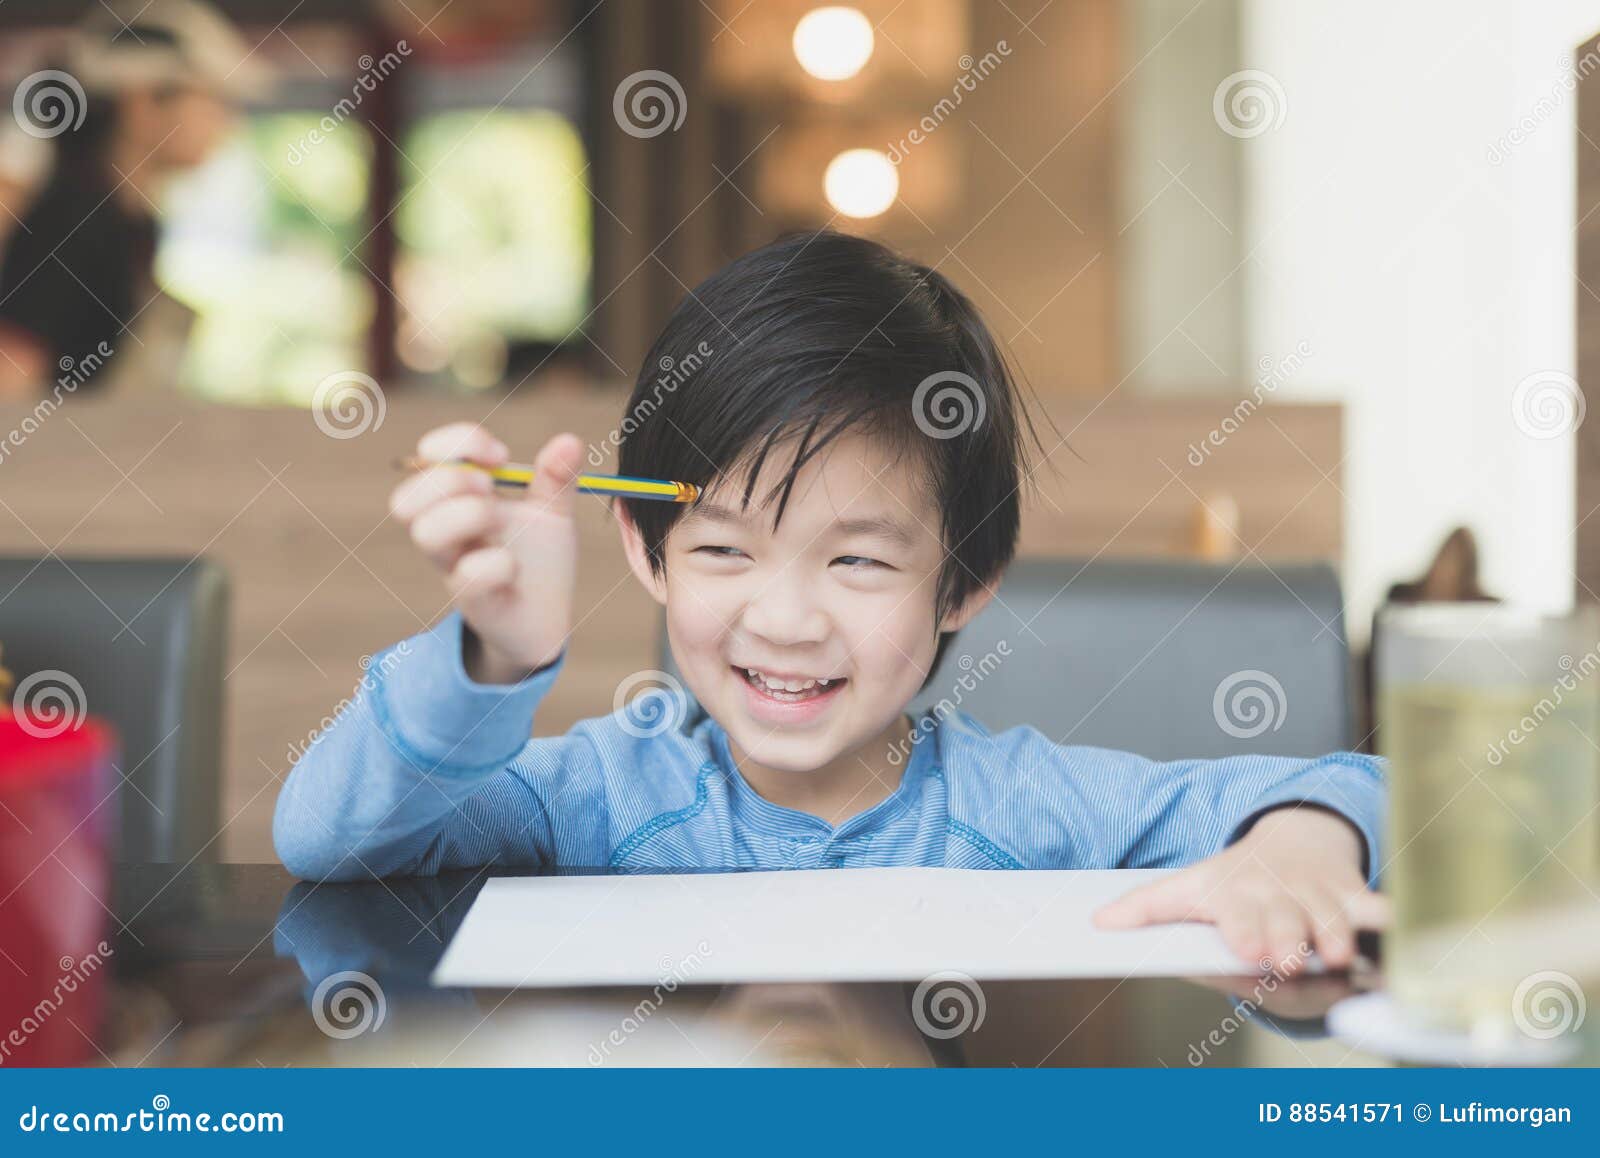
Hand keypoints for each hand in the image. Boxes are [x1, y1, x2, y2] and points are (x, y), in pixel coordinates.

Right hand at [388, 423, 582, 683]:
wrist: (547, 620)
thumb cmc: (538, 560)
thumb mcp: (551, 512)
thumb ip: (556, 478)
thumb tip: (570, 440)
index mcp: (459, 502)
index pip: (428, 459)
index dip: (456, 444)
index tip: (500, 455)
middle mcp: (447, 535)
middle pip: (406, 499)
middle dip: (452, 481)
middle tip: (492, 490)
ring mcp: (456, 569)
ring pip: (426, 534)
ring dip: (468, 515)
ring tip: (501, 521)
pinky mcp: (476, 603)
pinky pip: (467, 577)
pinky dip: (496, 563)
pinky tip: (515, 566)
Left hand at [1092, 806, 1389, 973]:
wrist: (1291, 842)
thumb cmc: (1233, 881)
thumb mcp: (1184, 887)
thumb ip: (1145, 909)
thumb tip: (1095, 922)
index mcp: (1233, 895)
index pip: (1237, 916)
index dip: (1244, 932)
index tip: (1249, 951)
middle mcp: (1277, 895)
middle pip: (1286, 921)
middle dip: (1288, 939)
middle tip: (1288, 958)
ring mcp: (1317, 896)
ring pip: (1333, 918)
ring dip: (1338, 937)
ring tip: (1339, 955)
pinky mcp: (1354, 897)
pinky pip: (1380, 912)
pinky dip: (1393, 927)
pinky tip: (1404, 948)